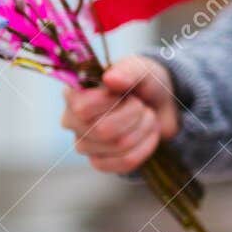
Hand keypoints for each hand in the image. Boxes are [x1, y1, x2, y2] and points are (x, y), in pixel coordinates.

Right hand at [61, 55, 179, 173]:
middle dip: (134, 115)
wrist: (160, 104)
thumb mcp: (142, 69)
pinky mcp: (99, 162)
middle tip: (140, 104)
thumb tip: (110, 78)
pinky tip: (147, 134)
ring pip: (119, 145)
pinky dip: (146, 146)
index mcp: (74, 94)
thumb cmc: (143, 83)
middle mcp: (72, 120)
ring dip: (144, 128)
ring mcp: (84, 144)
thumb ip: (127, 70)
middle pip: (103, 130)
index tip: (126, 92)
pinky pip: (126, 161)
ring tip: (145, 116)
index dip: (112, 102)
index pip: (83, 109)